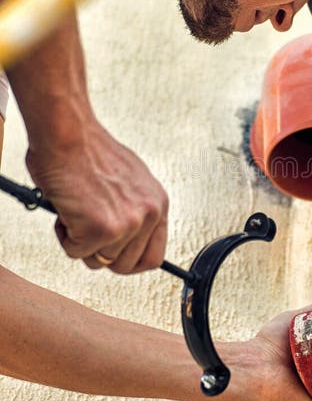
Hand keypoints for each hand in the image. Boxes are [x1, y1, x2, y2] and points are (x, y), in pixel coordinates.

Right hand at [26, 119, 167, 273]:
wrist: (68, 135)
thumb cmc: (88, 150)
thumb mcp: (129, 180)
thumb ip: (132, 209)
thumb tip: (124, 237)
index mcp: (157, 203)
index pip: (153, 255)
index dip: (129, 260)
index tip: (115, 256)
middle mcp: (148, 214)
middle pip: (125, 265)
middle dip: (101, 253)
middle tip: (86, 231)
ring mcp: (127, 224)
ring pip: (99, 260)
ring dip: (80, 242)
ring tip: (75, 212)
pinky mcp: (101, 230)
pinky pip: (76, 252)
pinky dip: (64, 236)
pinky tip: (66, 210)